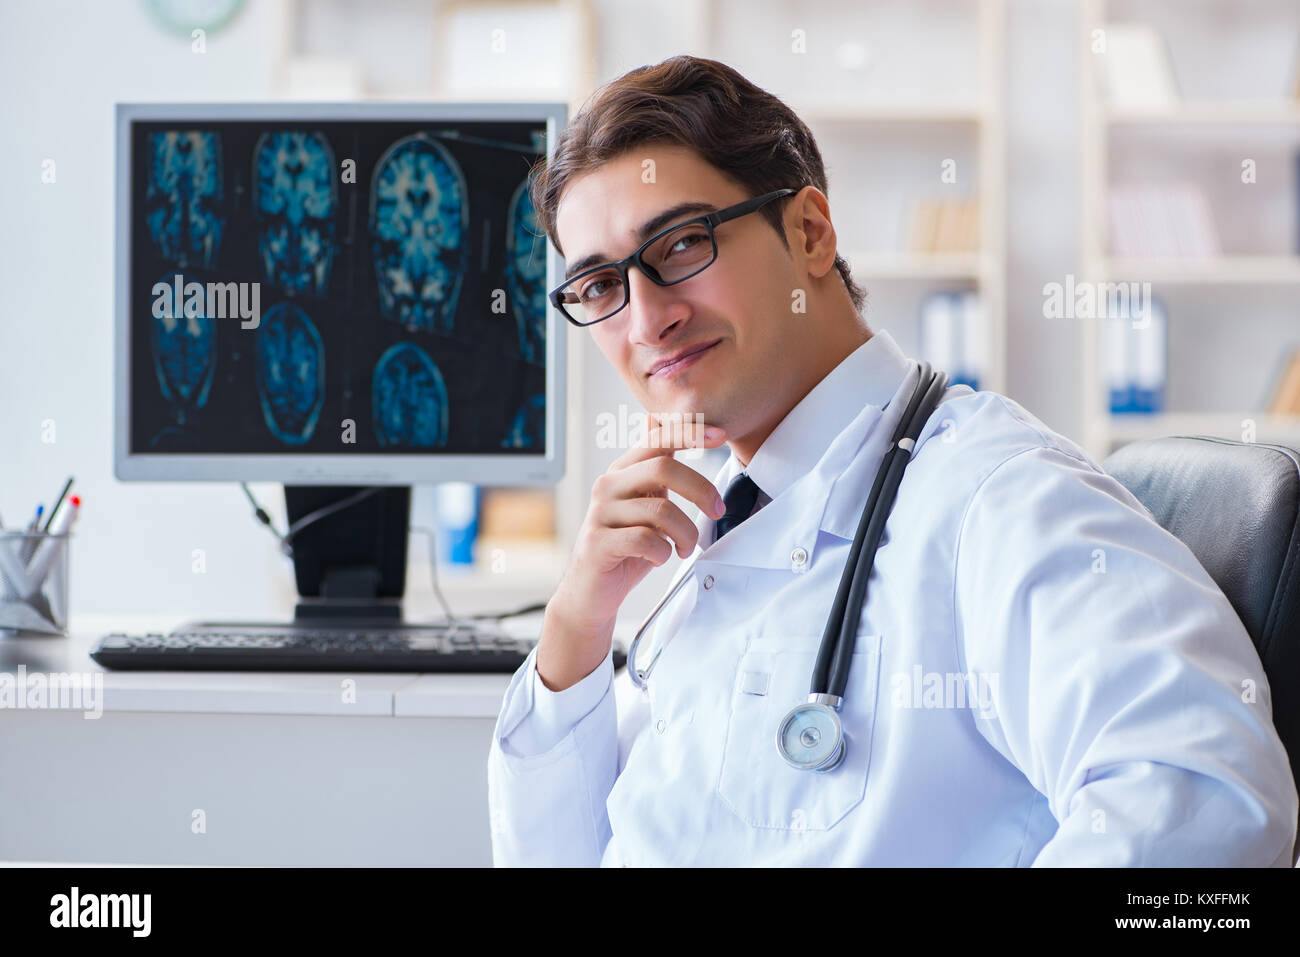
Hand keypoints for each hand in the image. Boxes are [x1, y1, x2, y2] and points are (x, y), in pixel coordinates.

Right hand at [536, 419, 728, 690]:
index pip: (657, 440)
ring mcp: (600, 514)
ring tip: (686, 548)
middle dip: (701, 490)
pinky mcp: (598, 542)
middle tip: (717, 511)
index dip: (689, 432)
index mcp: (622, 472)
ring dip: (686, 533)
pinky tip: (662, 558)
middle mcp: (608, 486)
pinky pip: (645, 540)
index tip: (720, 435)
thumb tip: (656, 421)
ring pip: (660, 510)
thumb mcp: (645, 504)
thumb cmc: (626, 548)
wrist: (592, 592)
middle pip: (663, 468)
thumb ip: (655, 471)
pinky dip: (664, 552)